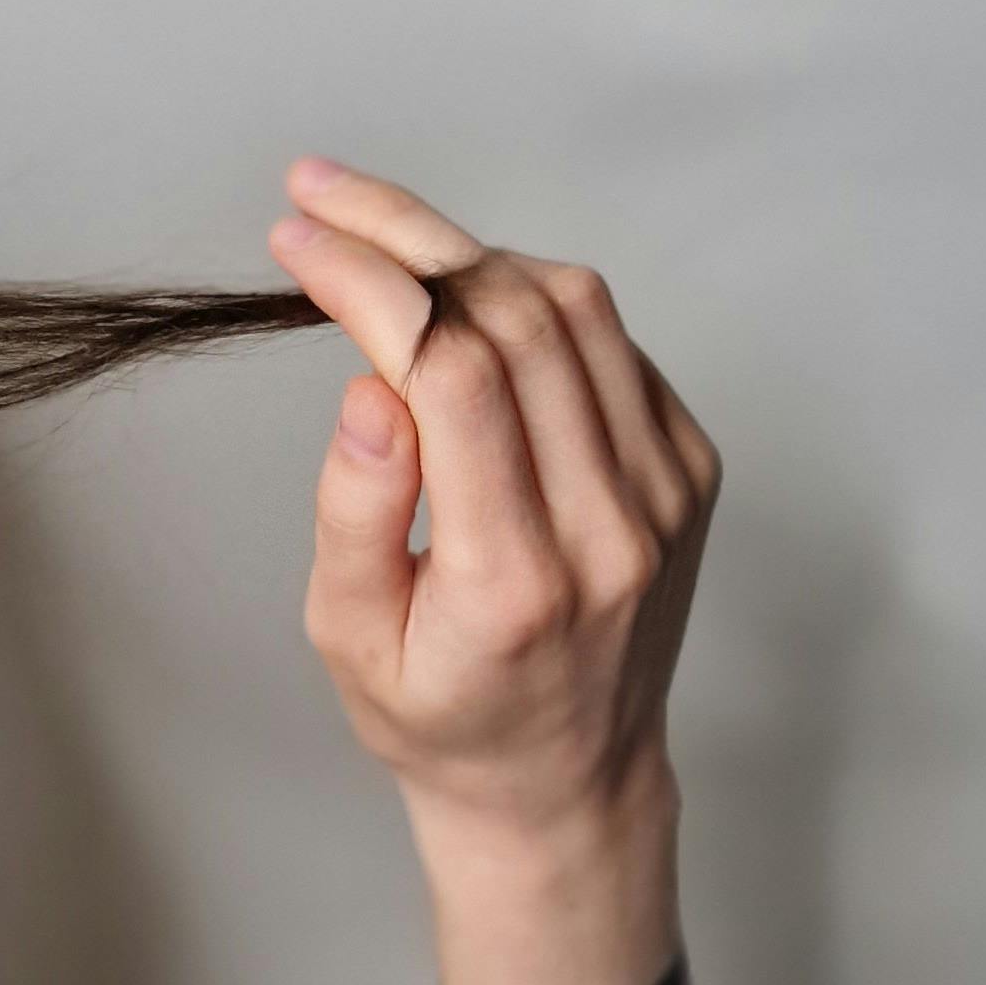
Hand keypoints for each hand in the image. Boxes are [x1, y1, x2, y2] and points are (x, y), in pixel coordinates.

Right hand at [267, 160, 719, 852]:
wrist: (566, 784)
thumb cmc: (442, 718)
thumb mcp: (350, 640)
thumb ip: (354, 511)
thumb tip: (369, 382)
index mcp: (513, 577)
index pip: (448, 370)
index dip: (368, 280)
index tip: (298, 240)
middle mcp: (609, 523)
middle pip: (512, 313)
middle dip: (405, 234)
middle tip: (319, 200)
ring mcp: (664, 491)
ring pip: (571, 306)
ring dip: (467, 252)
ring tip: (382, 239)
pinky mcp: (688, 467)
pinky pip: (608, 340)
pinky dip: (527, 300)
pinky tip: (461, 308)